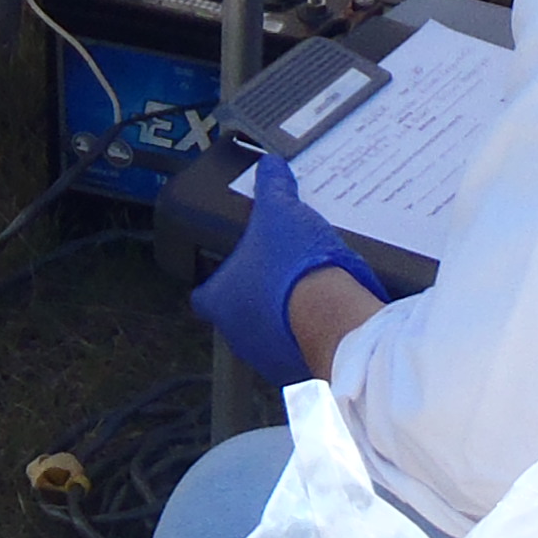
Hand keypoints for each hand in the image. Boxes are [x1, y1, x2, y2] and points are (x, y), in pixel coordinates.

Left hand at [188, 155, 388, 389]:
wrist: (334, 317)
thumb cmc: (295, 269)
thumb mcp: (280, 212)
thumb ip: (272, 187)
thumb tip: (270, 167)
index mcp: (222, 299)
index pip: (204, 295)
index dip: (214, 282)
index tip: (228, 270)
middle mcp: (237, 333)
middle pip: (238, 314)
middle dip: (257, 296)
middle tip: (281, 273)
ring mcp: (266, 356)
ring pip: (269, 335)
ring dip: (284, 318)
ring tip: (309, 291)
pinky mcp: (298, 371)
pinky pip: (299, 351)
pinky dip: (309, 336)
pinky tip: (328, 314)